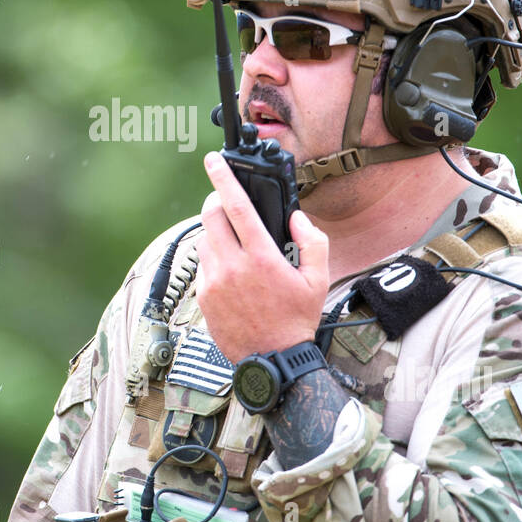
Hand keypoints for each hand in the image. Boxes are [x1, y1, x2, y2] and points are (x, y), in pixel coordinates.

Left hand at [194, 152, 330, 363]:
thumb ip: (313, 241)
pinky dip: (214, 259)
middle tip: (225, 202)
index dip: (223, 179)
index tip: (214, 161)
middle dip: (215, 201)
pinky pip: (203, 265)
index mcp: (261, 258)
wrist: (274, 360)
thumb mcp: (318, 280)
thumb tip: (296, 217)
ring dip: (215, 233)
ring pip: (204, 240)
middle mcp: (233, 267)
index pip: (237, 207)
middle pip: (211, 217)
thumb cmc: (296, 320)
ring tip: (234, 243)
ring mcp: (214, 282)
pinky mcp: (204, 297)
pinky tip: (231, 271)